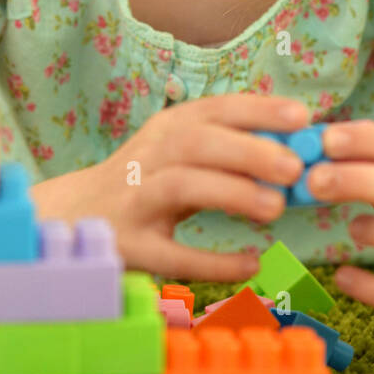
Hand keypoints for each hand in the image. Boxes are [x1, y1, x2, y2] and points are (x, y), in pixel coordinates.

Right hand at [32, 94, 310, 281]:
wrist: (72, 218)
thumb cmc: (144, 183)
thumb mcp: (178, 155)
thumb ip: (228, 151)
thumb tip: (297, 152)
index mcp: (166, 130)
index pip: (214, 109)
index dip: (258, 109)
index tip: (301, 116)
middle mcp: (148, 158)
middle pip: (198, 142)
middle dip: (249, 150)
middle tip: (294, 168)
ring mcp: (135, 200)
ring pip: (182, 185)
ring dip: (231, 192)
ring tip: (275, 208)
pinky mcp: (131, 245)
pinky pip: (174, 253)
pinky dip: (214, 260)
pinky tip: (250, 264)